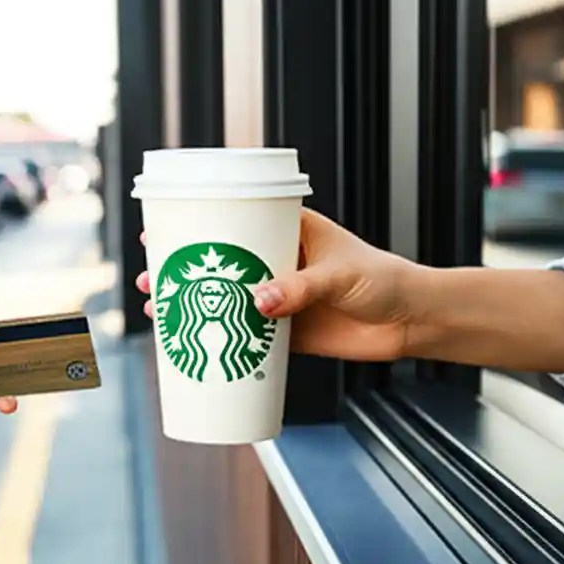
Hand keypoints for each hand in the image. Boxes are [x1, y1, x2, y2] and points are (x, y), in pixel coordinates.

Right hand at [137, 209, 422, 360]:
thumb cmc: (385, 280)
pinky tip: (191, 343)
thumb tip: (258, 302)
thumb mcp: (339, 276)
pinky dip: (218, 339)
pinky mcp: (287, 333)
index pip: (234, 220)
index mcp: (289, 232)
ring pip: (225, 299)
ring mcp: (279, 299)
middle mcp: (278, 263)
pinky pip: (244, 335)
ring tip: (158, 310)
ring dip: (191, 305)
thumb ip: (299, 288)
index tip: (161, 231)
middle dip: (181, 270)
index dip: (196, 225)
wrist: (412, 322)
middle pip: (219, 263)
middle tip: (150, 278)